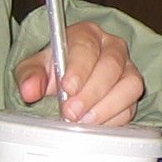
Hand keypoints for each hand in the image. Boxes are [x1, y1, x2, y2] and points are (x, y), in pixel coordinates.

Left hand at [17, 20, 143, 123]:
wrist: (66, 82)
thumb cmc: (53, 71)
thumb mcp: (35, 69)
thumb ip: (30, 76)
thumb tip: (30, 90)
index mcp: (86, 35)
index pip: (87, 46)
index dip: (79, 69)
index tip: (67, 88)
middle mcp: (112, 48)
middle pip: (111, 66)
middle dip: (91, 93)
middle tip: (71, 113)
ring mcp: (127, 69)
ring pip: (129, 85)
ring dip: (107, 107)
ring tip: (84, 122)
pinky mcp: (132, 92)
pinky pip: (131, 106)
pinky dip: (114, 119)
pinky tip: (95, 126)